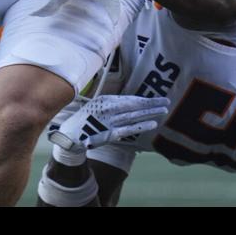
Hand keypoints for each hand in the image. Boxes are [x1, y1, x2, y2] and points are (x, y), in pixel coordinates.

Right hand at [46, 94, 171, 161]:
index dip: (145, 100)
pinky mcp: (109, 133)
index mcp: (106, 100)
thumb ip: (113, 106)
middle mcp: (108, 108)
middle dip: (151, 104)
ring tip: (164, 111)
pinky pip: (128, 129)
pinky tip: (152, 124)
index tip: (158, 99)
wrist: (69, 135)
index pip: (130, 99)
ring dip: (150, 113)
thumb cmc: (86, 120)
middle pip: (134, 105)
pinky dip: (141, 125)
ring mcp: (109, 121)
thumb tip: (131, 104)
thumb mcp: (98, 107)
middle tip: (166, 102)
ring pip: (134, 115)